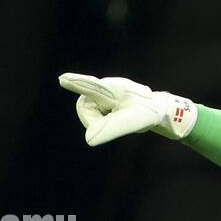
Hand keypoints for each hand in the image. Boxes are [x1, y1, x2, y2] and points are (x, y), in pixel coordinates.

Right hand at [58, 73, 197, 145]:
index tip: (62, 79)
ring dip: (98, 120)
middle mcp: (105, 87)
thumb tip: (89, 140)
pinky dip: (102, 119)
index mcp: (113, 89)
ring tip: (118, 118)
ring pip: (88, 110)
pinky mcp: (103, 98)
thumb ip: (111, 129)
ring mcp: (103, 91)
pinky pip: (94, 112)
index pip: (91, 86)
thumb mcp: (132, 123)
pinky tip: (116, 115)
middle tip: (111, 124)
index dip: (76, 83)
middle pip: (84, 106)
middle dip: (92, 119)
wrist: (158, 108)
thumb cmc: (147, 113)